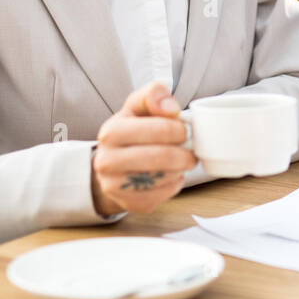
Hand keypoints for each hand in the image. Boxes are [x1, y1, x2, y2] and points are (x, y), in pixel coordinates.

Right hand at [91, 82, 197, 217]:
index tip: (183, 130)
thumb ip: (154, 95)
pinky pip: (161, 196)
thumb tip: (171, 109)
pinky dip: (172, 185)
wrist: (111, 164)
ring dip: (179, 169)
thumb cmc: (131, 131)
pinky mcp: (128, 203)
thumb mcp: (138, 106)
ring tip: (180, 162)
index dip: (179, 129)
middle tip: (190, 151)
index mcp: (112, 131)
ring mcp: (115, 186)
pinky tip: (169, 176)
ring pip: (163, 178)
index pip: (160, 129)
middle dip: (184, 153)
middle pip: (162, 157)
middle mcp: (107, 160)